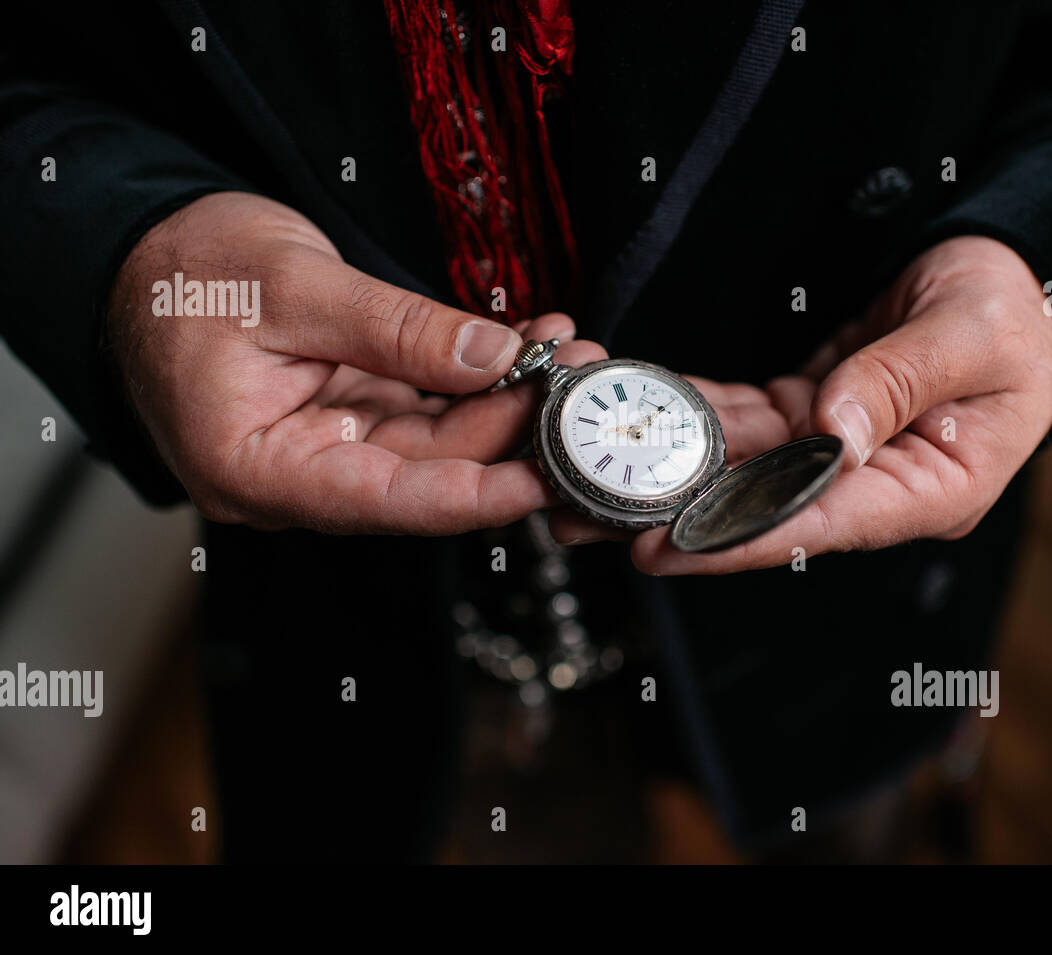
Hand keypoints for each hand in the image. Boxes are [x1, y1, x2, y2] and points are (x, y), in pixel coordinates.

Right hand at [109, 191, 605, 533]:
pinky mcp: (348, 415)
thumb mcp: (296, 287)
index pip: (386, 502)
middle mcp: (296, 475)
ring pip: (436, 441)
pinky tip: (526, 342)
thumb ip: (398, 331)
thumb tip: (493, 356)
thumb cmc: (184, 272)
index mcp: (256, 469)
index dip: (476, 494)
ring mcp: (325, 446)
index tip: (547, 476)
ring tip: (564, 350)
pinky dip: (474, 377)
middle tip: (578, 382)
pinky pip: (425, 408)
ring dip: (504, 398)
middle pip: (426, 472)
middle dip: (510, 428)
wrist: (141, 250)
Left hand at [551, 236, 1051, 572]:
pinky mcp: (811, 416)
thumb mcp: (973, 333)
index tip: (661, 550)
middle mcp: (876, 484)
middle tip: (580, 515)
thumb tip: (831, 432)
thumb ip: (903, 379)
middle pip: (760, 507)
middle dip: (669, 513)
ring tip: (576, 472)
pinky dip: (686, 415)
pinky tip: (632, 413)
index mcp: (933, 488)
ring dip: (660, 467)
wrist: (1015, 277)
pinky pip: (739, 421)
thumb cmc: (1014, 312)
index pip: (822, 524)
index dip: (738, 539)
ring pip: (735, 467)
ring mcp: (838, 452)